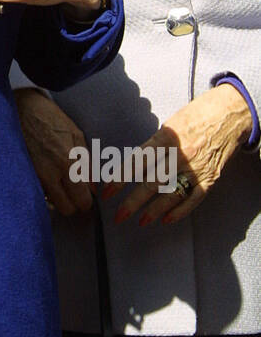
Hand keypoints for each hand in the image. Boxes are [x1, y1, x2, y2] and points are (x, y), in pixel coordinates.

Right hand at [14, 88, 91, 214]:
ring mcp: (33, 176)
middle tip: (73, 191)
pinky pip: (37, 193)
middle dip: (72, 203)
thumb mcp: (75, 134)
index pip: (80, 200)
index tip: (85, 195)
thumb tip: (92, 186)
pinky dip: (43, 190)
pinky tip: (45, 175)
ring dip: (56, 198)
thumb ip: (86, 163)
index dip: (86, 201)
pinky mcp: (22, 175)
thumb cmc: (49, 117)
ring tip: (58, 181)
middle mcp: (49, 174)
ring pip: (50, 204)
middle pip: (65, 209)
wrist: (19, 108)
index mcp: (67, 162)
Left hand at [106, 85, 252, 226]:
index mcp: (166, 138)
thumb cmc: (196, 115)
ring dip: (154, 210)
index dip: (120, 179)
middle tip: (119, 216)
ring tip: (140, 221)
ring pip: (171, 194)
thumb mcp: (169, 125)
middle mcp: (181, 155)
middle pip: (152, 183)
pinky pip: (193, 199)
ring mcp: (197, 168)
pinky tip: (166, 219)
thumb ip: (154, 145)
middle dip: (133, 202)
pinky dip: (179, 211)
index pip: (137, 162)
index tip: (106, 192)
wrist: (230, 114)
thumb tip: (135, 165)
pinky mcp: (210, 178)